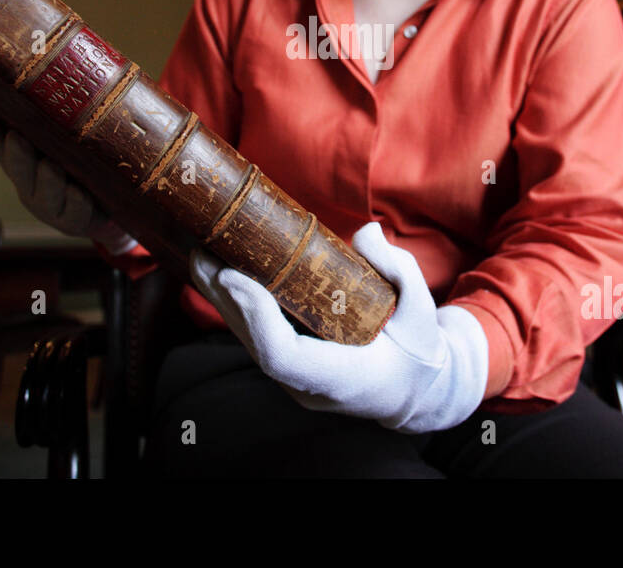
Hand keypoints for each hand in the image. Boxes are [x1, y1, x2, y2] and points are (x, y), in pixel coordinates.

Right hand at [0, 93, 136, 253]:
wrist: (105, 210)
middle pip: (16, 168)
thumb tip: (69, 56)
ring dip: (46, 180)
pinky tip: (79, 194)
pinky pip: (75, 213)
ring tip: (50, 166)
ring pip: (44, 193)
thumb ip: (61, 112)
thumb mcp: (67, 137)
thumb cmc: (79, 163)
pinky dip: (76, 203)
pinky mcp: (74, 221)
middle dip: (15, 154)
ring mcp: (50, 204)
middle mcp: (29, 182)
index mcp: (21, 159)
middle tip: (16, 137)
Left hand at [189, 221, 488, 433]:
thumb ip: (398, 269)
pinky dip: (236, 303)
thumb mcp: (422, 311)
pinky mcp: (289, 364)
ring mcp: (295, 379)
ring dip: (221, 298)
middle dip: (226, 298)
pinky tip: (218, 271)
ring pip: (248, 340)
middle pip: (254, 344)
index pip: (285, 358)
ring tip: (200, 252)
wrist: (416, 391)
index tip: (236, 277)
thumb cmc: (418, 352)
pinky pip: (255, 335)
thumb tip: (366, 232)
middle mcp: (309, 385)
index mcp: (344, 377)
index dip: (256, 319)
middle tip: (203, 251)